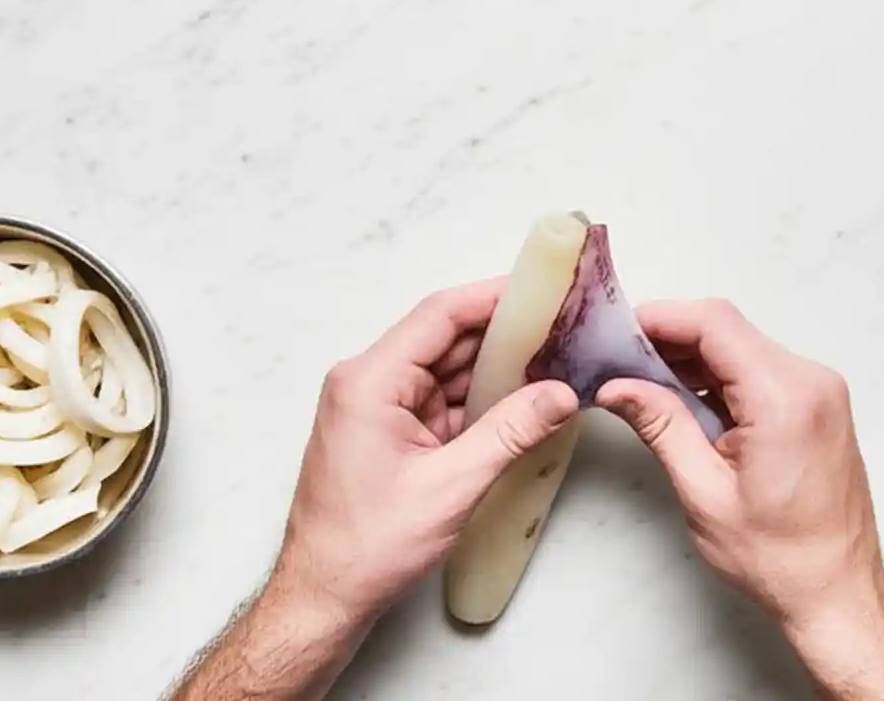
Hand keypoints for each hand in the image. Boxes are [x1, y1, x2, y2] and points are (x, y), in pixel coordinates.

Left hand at [271, 278, 578, 623]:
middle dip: (503, 333)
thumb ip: (510, 433)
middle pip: (445, 338)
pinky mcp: (389, 431)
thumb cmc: (364, 547)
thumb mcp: (451, 486)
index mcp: (369, 381)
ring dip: (495, 369)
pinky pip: (440, 400)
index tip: (538, 289)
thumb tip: (557, 395)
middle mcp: (367, 383)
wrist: (324, 595)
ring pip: (446, 370)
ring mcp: (377, 408)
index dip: (493, 297)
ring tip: (552, 361)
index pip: (440, 316)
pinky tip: (519, 401)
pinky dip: (478, 400)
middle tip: (560, 325)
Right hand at [597, 298, 877, 622]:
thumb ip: (661, 426)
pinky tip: (683, 401)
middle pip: (727, 330)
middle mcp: (811, 382)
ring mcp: (819, 392)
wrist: (839, 593)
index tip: (616, 332)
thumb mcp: (704, 492)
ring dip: (691, 360)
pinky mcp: (817, 405)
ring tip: (641, 385)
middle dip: (669, 339)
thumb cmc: (779, 558)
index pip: (715, 324)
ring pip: (741, 348)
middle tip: (618, 363)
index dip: (660, 318)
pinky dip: (718, 378)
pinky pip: (759, 371)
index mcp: (785, 399)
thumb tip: (617, 387)